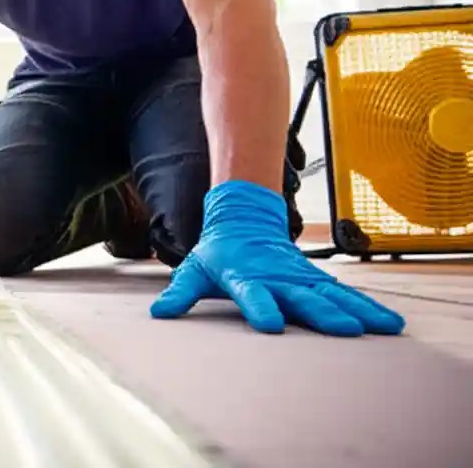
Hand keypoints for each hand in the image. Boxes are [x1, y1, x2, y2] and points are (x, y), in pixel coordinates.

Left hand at [151, 180, 404, 336]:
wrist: (243, 219)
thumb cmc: (218, 252)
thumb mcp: (195, 269)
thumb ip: (181, 292)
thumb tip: (159, 312)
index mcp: (245, 276)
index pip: (252, 294)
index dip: (260, 308)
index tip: (270, 325)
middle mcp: (277, 278)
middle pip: (302, 297)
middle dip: (324, 313)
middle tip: (347, 330)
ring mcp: (300, 277)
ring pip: (332, 295)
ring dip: (357, 310)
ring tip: (383, 328)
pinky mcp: (315, 279)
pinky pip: (344, 294)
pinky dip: (366, 306)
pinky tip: (390, 323)